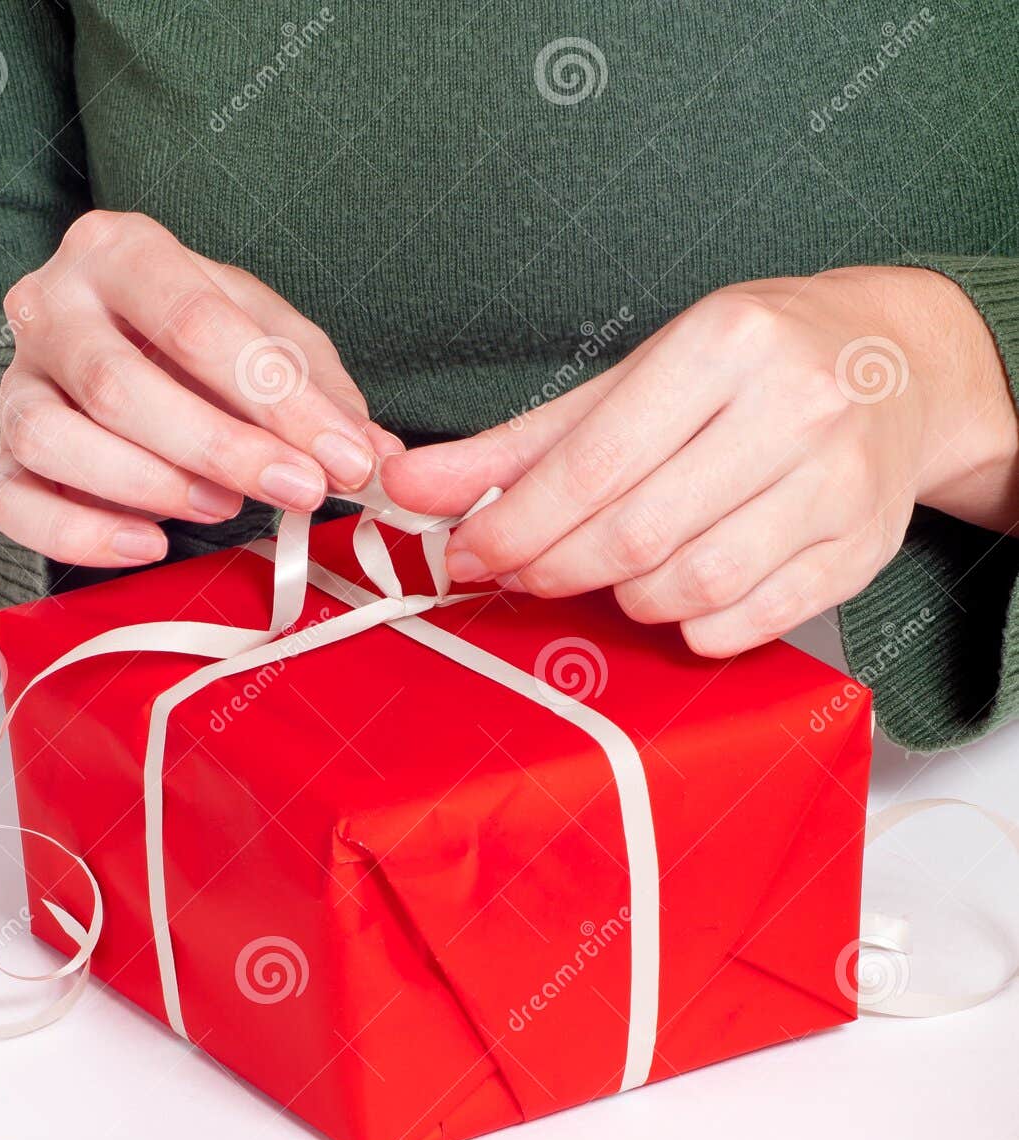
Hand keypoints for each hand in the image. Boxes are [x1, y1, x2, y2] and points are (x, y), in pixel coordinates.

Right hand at [0, 210, 398, 567]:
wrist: (118, 349)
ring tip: (223, 509)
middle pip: (117, 384)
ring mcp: (15, 385)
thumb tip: (376, 457)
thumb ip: (318, 391)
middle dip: (222, 449)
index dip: (276, 400)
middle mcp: (50, 307)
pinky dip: (82, 535)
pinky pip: (15, 504)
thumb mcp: (268, 337)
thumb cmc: (198, 343)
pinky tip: (149, 544)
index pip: (194, 322)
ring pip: (53, 440)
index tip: (343, 459)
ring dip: (151, 485)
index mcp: (121, 252)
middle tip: (299, 492)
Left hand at [384, 267, 1018, 655]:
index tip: (471, 551)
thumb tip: (411, 487)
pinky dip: (693, 628)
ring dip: (627, 599)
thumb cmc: (751, 369)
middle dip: (556, 568)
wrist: (896, 366)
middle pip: (635, 535)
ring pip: (690, 587)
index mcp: (725, 343)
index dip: (517, 526)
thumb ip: (520, 442)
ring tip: (616, 572)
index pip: (594, 464)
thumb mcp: (635, 379)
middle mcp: (793, 406)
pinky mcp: (862, 549)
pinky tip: (680, 596)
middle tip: (524, 573)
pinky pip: (748, 623)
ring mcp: (838, 483)